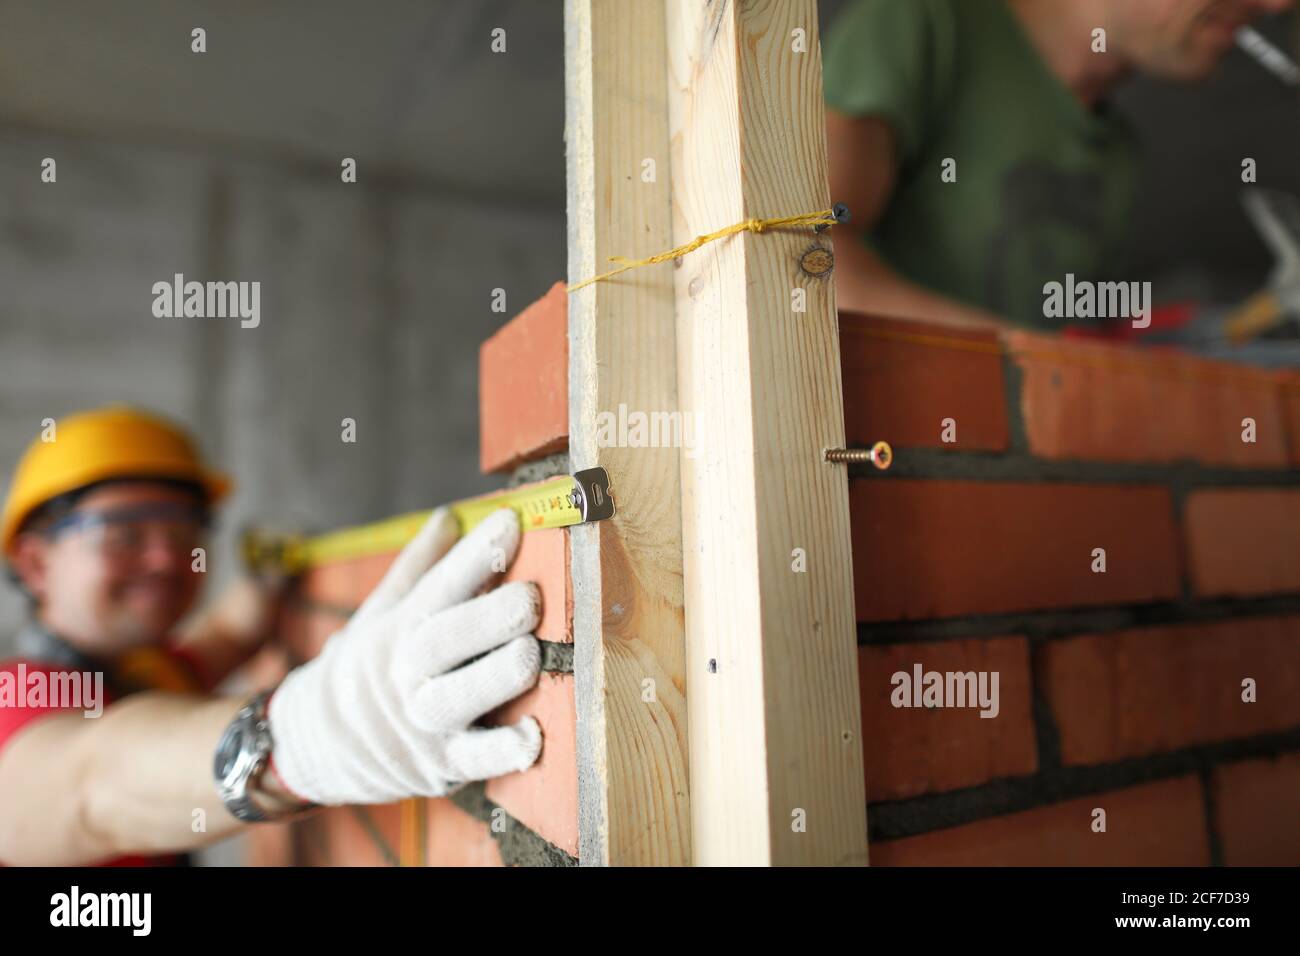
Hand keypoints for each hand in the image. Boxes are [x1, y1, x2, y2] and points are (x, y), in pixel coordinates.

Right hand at [266, 508, 541, 805]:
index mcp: (398, 628)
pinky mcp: (441, 766)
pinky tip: (533, 737)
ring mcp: (423, 722)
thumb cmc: (363, 667)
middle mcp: (408, 673)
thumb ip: (418, 567)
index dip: (474, 554)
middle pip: (445, 641)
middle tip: (531, 596)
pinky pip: (473, 760)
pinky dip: (502, 751)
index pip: (438, 585)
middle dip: (489, 617)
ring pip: (458, 699)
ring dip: (497, 676)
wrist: (313, 744)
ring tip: (532, 654)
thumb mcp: (378, 613)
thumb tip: (450, 515)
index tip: (511, 522)